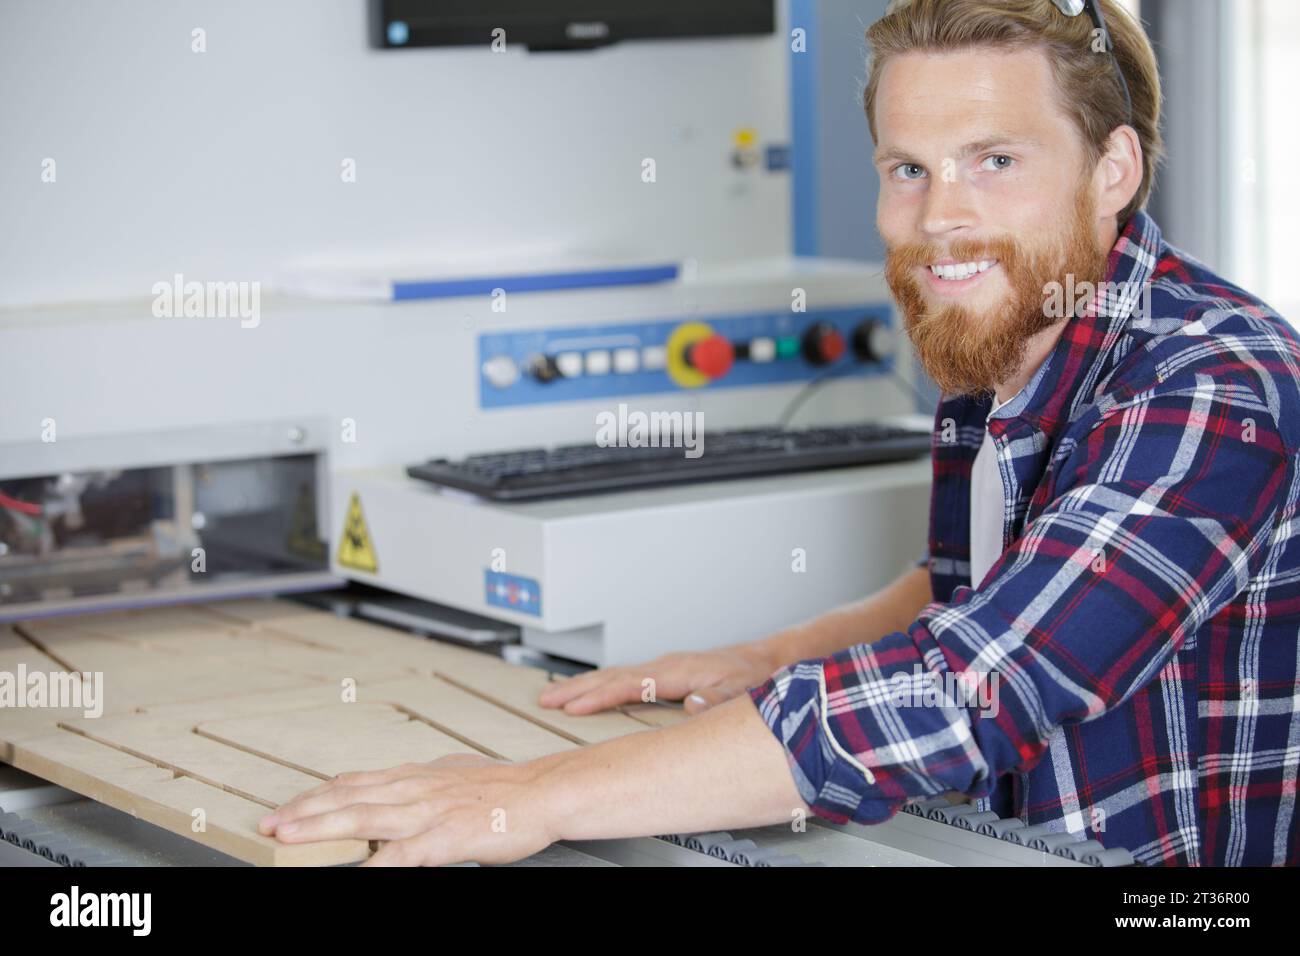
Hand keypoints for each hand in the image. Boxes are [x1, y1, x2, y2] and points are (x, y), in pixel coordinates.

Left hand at [258, 754, 556, 865]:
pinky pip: (401, 855)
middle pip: (346, 799)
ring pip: (362, 818)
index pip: (353, 784)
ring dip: (319, 828)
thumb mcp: (452, 774)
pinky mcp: (444, 839)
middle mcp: (413, 790)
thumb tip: (390, 782)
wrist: (543, 791)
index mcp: (415, 777)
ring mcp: (427, 814)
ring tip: (286, 838)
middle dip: (302, 813)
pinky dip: (374, 865)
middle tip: (267, 826)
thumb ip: (418, 782)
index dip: (315, 797)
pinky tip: (356, 873)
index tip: (286, 808)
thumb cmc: (504, 787)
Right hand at [539, 643, 780, 715]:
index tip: (573, 707)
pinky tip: (587, 694)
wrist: (764, 660)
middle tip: (545, 700)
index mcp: (677, 671)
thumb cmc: (753, 676)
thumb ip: (719, 698)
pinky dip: (600, 685)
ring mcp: (661, 669)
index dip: (600, 696)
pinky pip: (623, 679)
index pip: (630, 684)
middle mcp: (664, 666)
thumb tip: (693, 705)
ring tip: (552, 697)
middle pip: (612, 676)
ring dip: (582, 686)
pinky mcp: (663, 674)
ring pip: (613, 676)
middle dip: (576, 688)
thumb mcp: (742, 690)